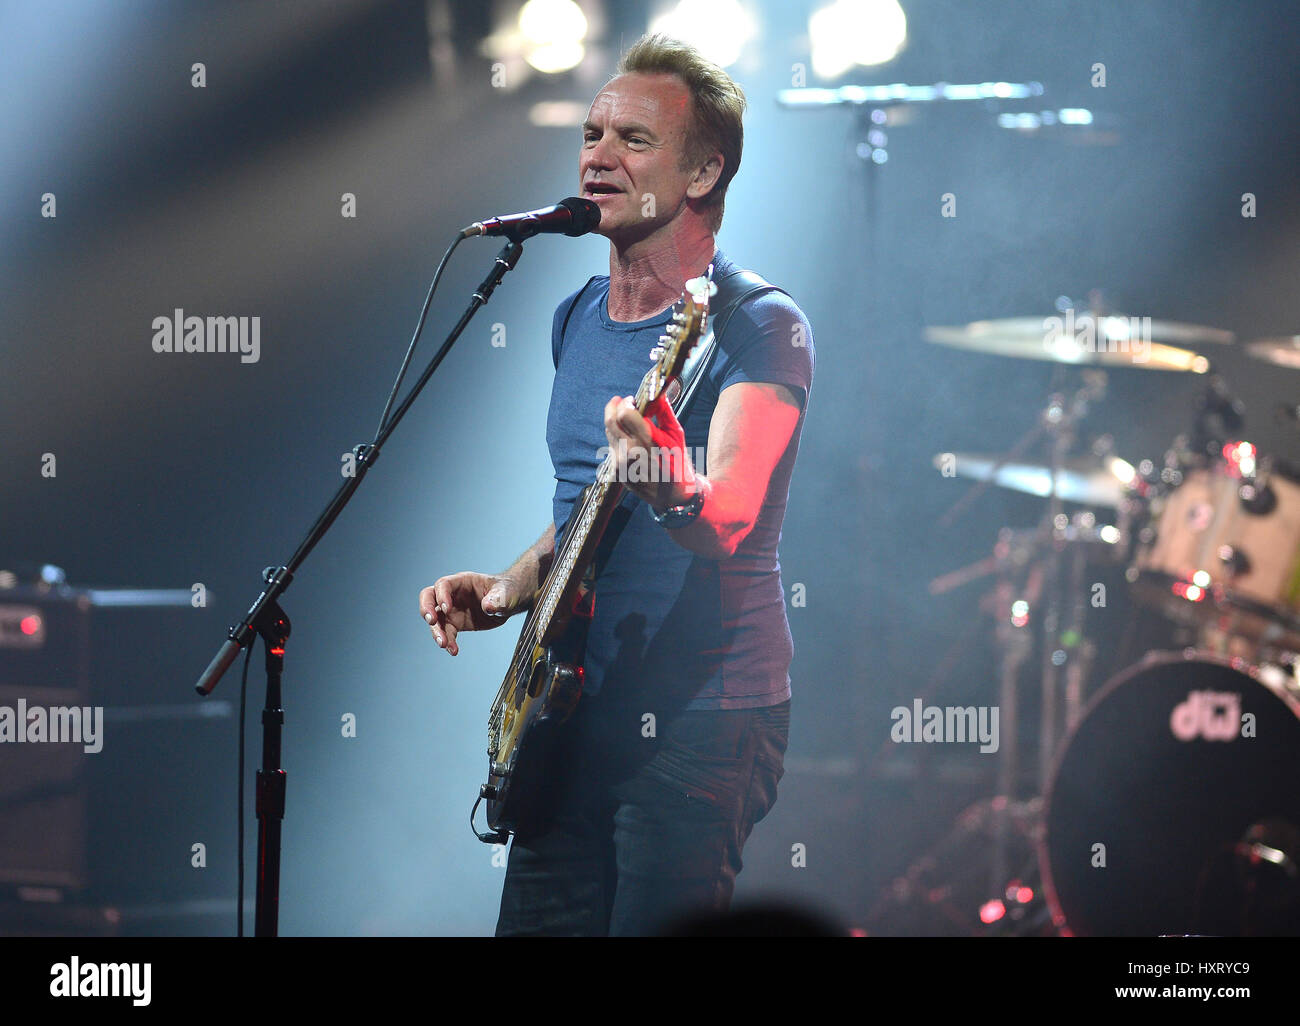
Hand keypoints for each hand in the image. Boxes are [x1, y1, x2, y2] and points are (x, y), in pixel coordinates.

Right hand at [418, 572, 523, 655]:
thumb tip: (488, 607)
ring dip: (437, 632)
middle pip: (429, 597)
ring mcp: (452, 610)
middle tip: (431, 621)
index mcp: (462, 581)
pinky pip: (447, 633)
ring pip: (435, 619)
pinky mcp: (456, 624)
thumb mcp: (505, 593)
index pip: (444, 585)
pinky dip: (449, 642)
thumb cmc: (506, 591)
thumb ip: (497, 599)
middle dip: (426, 608)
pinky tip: (454, 650)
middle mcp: (452, 595)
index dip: (441, 595)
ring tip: (444, 644)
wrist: (508, 603)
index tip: (447, 608)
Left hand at [603, 393, 695, 508]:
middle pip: (611, 421)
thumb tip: (656, 392)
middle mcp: (631, 454)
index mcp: (648, 443)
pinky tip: (629, 439)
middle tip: (621, 401)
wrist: (672, 496)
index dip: (626, 403)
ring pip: (609, 433)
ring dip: (615, 422)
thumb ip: (665, 412)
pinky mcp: (616, 472)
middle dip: (614, 406)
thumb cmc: (677, 462)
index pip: (625, 414)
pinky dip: (617, 438)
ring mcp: (621, 465)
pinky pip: (611, 447)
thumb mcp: (677, 435)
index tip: (632, 400)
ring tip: (627, 421)